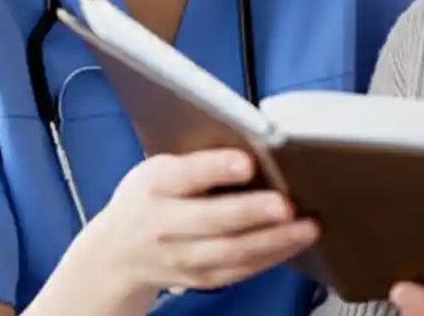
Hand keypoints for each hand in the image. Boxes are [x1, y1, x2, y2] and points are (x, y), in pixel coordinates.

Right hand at [61, 149, 318, 311]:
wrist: (116, 254)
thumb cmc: (150, 198)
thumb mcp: (159, 168)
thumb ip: (198, 161)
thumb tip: (253, 144)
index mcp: (155, 185)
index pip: (185, 175)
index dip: (215, 168)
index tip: (245, 162)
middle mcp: (164, 224)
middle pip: (212, 220)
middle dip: (253, 212)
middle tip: (287, 204)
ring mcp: (181, 257)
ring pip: (231, 251)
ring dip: (274, 240)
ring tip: (307, 226)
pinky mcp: (200, 278)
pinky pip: (240, 270)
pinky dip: (271, 257)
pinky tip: (295, 242)